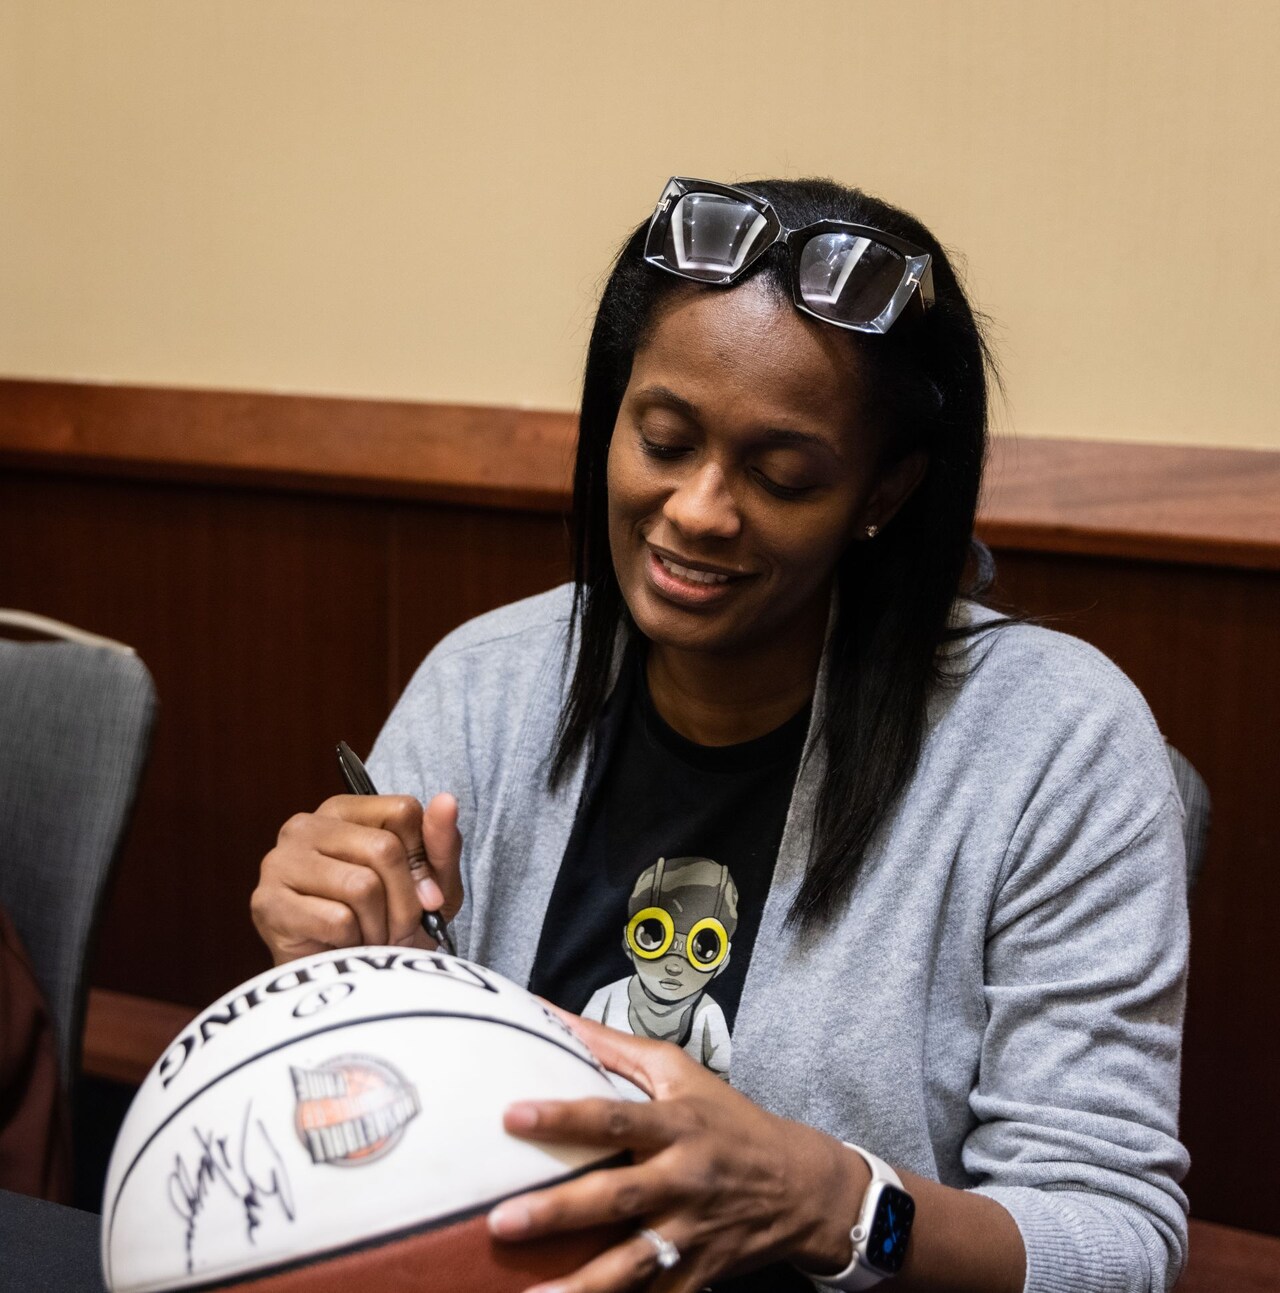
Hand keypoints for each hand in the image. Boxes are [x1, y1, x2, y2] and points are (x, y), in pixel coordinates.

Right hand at [250, 792, 462, 964]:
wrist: (348, 980)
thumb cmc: (389, 924)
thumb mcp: (433, 883)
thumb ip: (440, 841)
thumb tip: (447, 801)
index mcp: (343, 810)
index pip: (404, 811)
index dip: (423, 857)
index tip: (422, 890)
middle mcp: (305, 825)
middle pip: (385, 849)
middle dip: (405, 901)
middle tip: (398, 928)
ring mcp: (280, 862)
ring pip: (362, 886)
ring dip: (380, 926)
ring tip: (371, 937)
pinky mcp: (267, 903)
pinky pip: (337, 920)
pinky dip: (353, 942)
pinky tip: (343, 946)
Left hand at [487, 1012, 867, 1292]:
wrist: (799, 1187)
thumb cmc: (727, 1120)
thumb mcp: (679, 1072)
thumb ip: (614, 1048)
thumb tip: (549, 1015)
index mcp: (677, 1125)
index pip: (615, 1118)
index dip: (565, 1116)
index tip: (512, 1115)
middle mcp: (683, 1180)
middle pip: (617, 1197)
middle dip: (559, 1211)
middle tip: (501, 1220)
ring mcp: (690, 1235)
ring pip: (630, 1265)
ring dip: (580, 1286)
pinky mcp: (695, 1276)